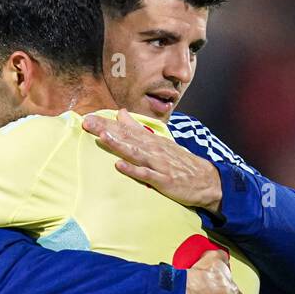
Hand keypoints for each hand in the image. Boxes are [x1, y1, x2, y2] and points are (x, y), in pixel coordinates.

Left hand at [82, 109, 222, 212]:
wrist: (206, 180)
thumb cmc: (179, 162)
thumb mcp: (159, 142)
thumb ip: (137, 129)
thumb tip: (120, 113)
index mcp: (151, 141)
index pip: (126, 129)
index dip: (107, 124)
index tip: (87, 118)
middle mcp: (154, 150)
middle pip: (127, 138)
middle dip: (107, 130)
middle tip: (87, 123)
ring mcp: (159, 165)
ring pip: (136, 153)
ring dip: (119, 145)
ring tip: (103, 137)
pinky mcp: (164, 180)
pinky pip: (146, 175)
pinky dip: (133, 170)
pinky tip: (120, 166)